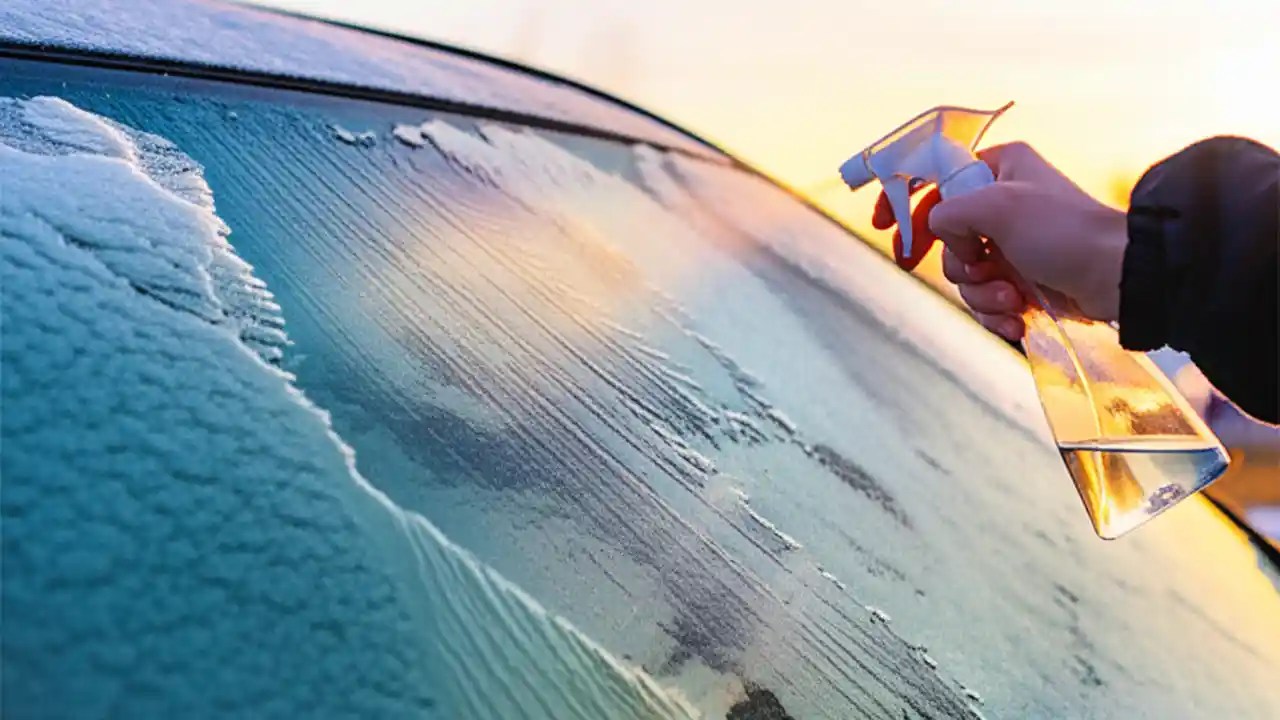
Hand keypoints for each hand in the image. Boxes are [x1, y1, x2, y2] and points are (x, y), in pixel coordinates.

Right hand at [873, 142, 1128, 341]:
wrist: (1118, 277)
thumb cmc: (1063, 231)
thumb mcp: (996, 206)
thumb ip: (948, 212)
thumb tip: (942, 234)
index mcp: (999, 168)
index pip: (935, 178)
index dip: (905, 202)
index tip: (885, 227)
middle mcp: (1002, 202)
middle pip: (945, 237)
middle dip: (959, 264)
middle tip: (977, 268)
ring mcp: (1012, 243)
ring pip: (963, 273)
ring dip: (981, 293)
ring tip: (1011, 299)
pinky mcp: (1023, 278)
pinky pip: (986, 297)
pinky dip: (996, 312)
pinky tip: (1018, 317)